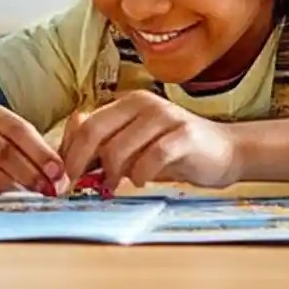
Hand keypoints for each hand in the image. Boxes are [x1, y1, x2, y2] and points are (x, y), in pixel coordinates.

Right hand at [0, 104, 68, 195]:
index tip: (59, 171)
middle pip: (3, 150)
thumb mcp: (21, 140)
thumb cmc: (0, 150)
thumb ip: (49, 143)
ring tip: (37, 194)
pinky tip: (15, 197)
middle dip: (31, 171)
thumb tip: (78, 131)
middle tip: (52, 188)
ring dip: (17, 185)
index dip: (40, 151)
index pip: (17, 129)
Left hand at [59, 91, 242, 191]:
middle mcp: (144, 104)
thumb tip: (65, 158)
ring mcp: (165, 117)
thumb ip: (105, 145)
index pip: (86, 124)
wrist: (225, 151)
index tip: (63, 176)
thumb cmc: (173, 152)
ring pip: (119, 148)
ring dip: (113, 173)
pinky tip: (141, 180)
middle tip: (77, 186)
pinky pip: (152, 157)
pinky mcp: (185, 135)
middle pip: (95, 132)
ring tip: (117, 184)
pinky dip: (141, 174)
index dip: (70, 152)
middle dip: (81, 163)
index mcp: (128, 103)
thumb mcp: (135, 146)